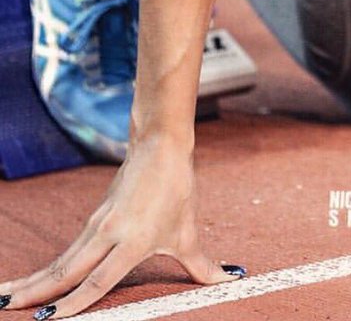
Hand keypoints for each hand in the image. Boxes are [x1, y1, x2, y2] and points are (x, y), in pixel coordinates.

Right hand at [0, 135, 243, 316]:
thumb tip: (229, 279)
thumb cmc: (176, 188)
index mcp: (132, 241)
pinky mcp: (94, 220)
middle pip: (66, 272)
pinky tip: (35, 281)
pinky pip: (68, 251)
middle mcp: (108, 234)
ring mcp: (97, 226)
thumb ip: (201, 264)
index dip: (73, 304)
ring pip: (62, 261)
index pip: (97, 281)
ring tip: (7, 298)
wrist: (161, 146)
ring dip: (35, 282)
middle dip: (36, 294)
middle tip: (7, 309)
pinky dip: (50, 269)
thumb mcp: (188, 230)